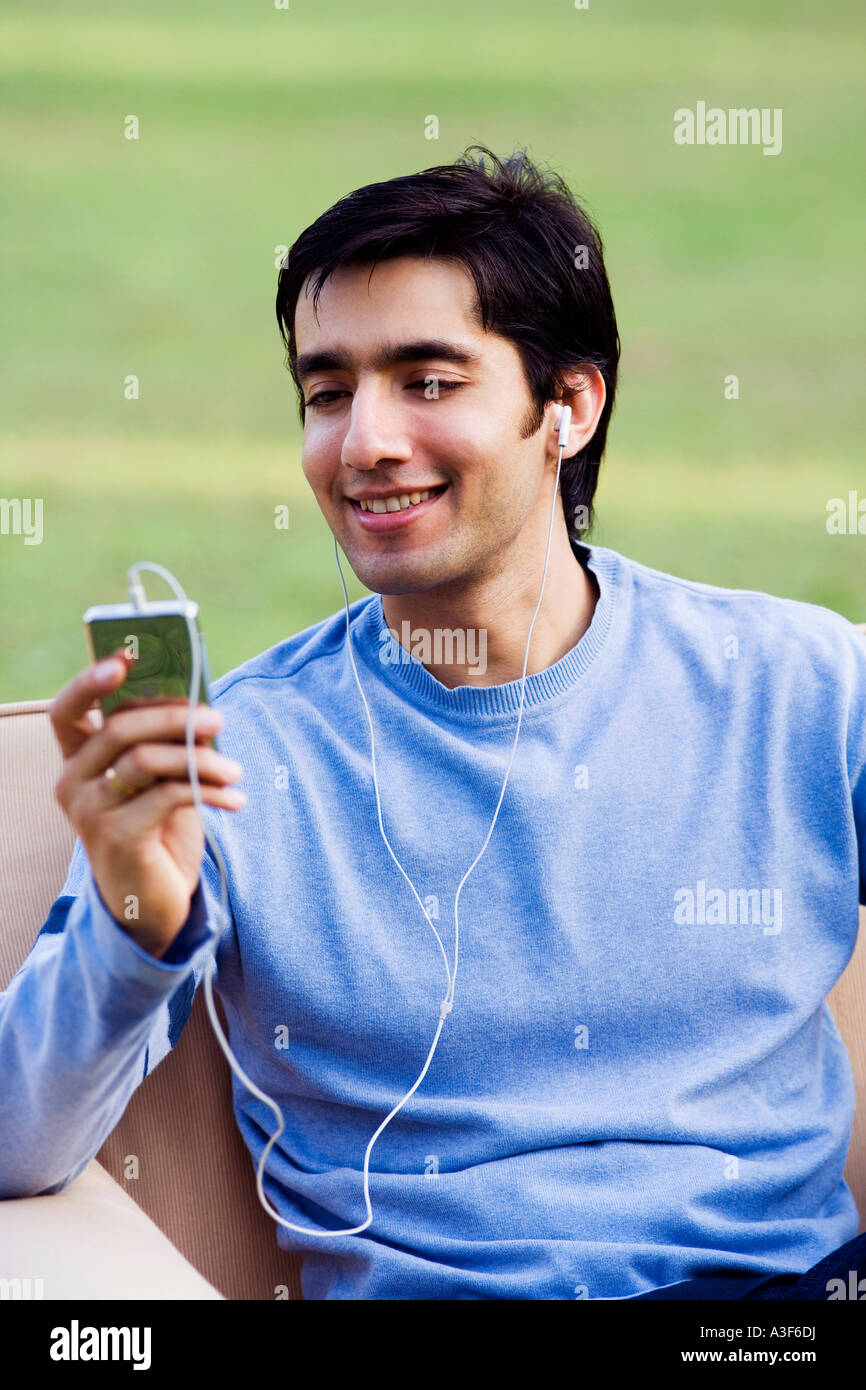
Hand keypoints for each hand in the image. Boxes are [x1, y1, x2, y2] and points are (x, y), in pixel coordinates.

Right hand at [50, 649, 245, 956]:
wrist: (152, 900)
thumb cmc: (158, 829)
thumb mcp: (159, 779)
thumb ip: (166, 741)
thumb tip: (200, 702)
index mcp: (79, 758)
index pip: (68, 710)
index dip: (91, 681)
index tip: (125, 658)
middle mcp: (73, 781)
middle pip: (118, 728)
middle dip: (174, 717)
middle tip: (218, 718)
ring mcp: (90, 811)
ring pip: (145, 760)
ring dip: (200, 759)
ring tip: (235, 771)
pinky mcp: (117, 837)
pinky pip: (167, 796)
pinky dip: (209, 791)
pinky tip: (235, 800)